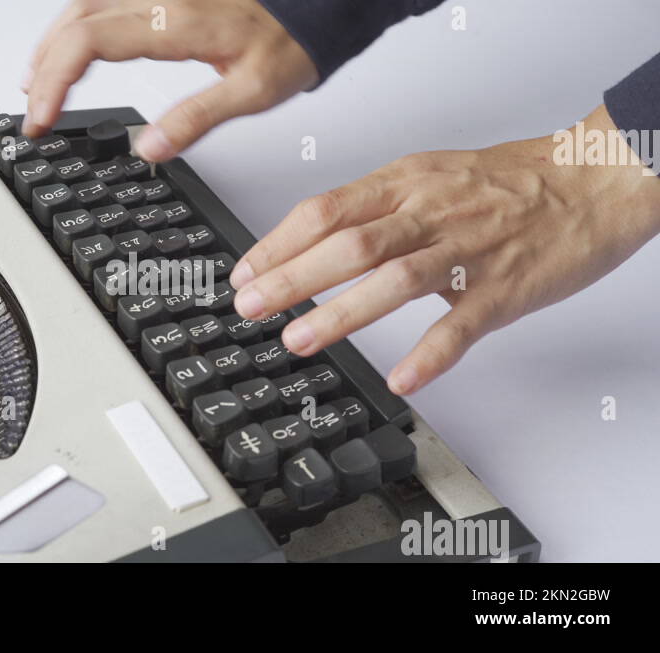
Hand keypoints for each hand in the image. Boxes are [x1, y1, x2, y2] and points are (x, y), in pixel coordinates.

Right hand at [22, 0, 317, 160]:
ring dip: (53, 41)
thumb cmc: (292, 42)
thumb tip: (148, 148)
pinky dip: (78, 23)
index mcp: (175, 22)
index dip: (54, 81)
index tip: (41, 120)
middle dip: (43, 67)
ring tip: (37, 79)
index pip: (90, 44)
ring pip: (85, 3)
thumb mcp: (253, 92)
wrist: (320, 3)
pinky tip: (74, 42)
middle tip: (33, 111)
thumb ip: (196, 119)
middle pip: (76, 21)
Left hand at [229, 105, 659, 394]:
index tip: (243, 274)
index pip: (325, 211)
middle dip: (291, 277)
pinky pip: (462, 324)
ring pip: (395, 279)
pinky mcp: (502, 288)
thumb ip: (374, 208)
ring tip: (298, 339)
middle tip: (249, 307)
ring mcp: (466, 251)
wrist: (591, 179)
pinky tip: (401, 378)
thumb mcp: (428, 176)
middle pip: (349, 244)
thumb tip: (315, 239)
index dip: (278, 244)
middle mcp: (429, 213)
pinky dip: (430, 353)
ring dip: (341, 312)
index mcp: (405, 184)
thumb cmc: (508, 182)